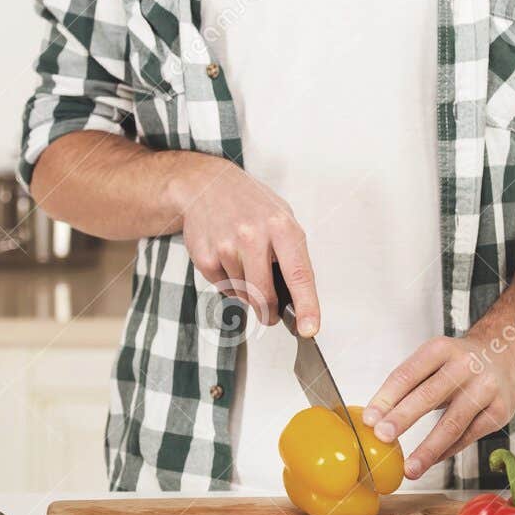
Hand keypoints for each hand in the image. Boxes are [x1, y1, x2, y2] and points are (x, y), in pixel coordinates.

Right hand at [172, 157, 318, 332]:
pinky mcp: (205, 257)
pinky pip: (224, 288)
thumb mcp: (282, 217)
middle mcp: (253, 236)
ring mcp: (226, 247)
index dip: (307, 306)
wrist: (206, 185)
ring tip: (245, 261)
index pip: (299, 275)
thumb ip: (292, 254)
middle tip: (272, 314)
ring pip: (244, 295)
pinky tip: (228, 259)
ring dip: (247, 290)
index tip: (310, 328)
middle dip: (270, 312)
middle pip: (265, 296)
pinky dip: (230, 283)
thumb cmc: (250, 204)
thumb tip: (299, 298)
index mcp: (281, 227)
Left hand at [362, 334, 514, 480]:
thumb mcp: (433, 359)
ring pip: (452, 423)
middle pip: (429, 395)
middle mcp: (465, 365)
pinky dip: (447, 451)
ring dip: (428, 449)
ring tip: (410, 468)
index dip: (386, 397)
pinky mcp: (500, 411)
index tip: (369, 419)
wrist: (504, 354)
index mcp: (441, 348)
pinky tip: (431, 460)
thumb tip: (377, 418)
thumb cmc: (459, 362)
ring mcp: (485, 388)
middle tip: (382, 437)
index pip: (408, 374)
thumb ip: (409, 384)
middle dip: (403, 419)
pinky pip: (468, 436)